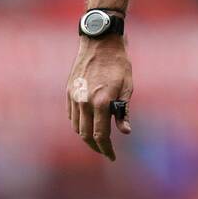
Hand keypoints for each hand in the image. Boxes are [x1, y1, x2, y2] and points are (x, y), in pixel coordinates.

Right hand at [66, 35, 132, 160]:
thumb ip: (123, 111)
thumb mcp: (128, 87)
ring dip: (85, 137)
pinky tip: (86, 125)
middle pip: (85, 135)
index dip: (106, 149)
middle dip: (96, 146)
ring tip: (97, 140)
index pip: (100, 135)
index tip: (112, 157)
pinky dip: (78, 124)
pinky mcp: (69, 91)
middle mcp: (85, 102)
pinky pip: (71, 115)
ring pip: (76, 126)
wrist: (100, 41)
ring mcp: (74, 96)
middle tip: (105, 151)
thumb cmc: (119, 63)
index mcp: (101, 102)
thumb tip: (125, 132)